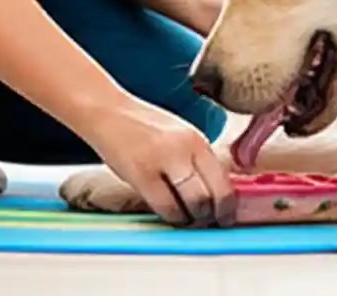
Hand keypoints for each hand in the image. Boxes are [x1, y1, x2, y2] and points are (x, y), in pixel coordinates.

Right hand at [78, 96, 235, 226]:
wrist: (108, 112)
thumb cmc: (143, 129)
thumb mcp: (179, 138)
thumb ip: (197, 162)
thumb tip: (215, 194)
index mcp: (197, 140)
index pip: (225, 181)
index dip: (228, 206)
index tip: (225, 217)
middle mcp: (186, 148)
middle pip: (215, 195)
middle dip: (213, 216)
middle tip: (207, 222)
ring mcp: (164, 160)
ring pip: (195, 204)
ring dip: (193, 219)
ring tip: (186, 219)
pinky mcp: (142, 173)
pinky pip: (166, 207)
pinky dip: (172, 217)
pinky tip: (169, 213)